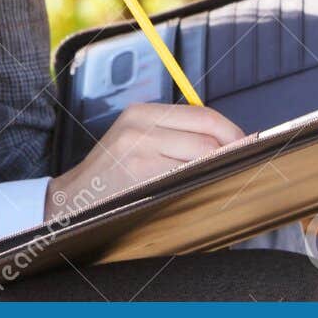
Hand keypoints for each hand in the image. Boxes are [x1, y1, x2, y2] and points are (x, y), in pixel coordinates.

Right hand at [44, 102, 246, 220]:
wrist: (69, 204)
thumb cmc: (111, 177)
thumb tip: (227, 142)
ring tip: (228, 179)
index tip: (248, 145)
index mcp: (142, 113)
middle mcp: (140, 126)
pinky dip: (202, 186)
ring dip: (220, 170)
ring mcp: (139, 151)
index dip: (231, 132)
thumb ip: (173, 135)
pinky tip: (206, 193)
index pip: (203, 115)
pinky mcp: (140, 177)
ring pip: (201, 158)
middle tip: (245, 166)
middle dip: (231, 152)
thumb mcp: (135, 140)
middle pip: (207, 135)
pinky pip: (186, 179)